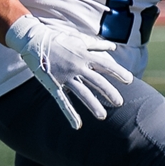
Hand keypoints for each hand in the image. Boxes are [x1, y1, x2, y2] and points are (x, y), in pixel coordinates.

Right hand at [4, 14, 132, 130]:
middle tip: (120, 103)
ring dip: (93, 105)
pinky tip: (77, 125)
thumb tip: (113, 48)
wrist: (34, 41)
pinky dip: (70, 113)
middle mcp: (77, 66)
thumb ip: (97, 46)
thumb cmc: (59, 40)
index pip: (106, 65)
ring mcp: (65, 76)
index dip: (118, 72)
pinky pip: (63, 101)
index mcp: (84, 55)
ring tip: (103, 116)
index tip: (130, 80)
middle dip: (109, 92)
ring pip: (82, 93)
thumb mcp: (80, 40)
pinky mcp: (54, 84)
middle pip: (97, 81)